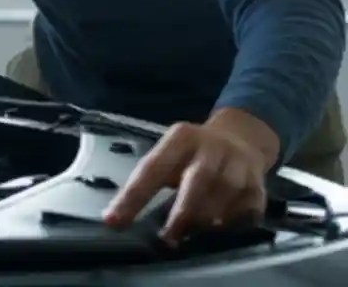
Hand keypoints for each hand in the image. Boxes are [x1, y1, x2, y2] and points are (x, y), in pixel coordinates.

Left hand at [103, 108, 278, 245]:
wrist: (242, 137)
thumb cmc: (194, 153)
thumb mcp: (171, 154)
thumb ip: (152, 179)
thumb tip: (120, 215)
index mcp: (181, 138)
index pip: (152, 168)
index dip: (132, 197)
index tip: (114, 220)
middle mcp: (213, 146)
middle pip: (198, 179)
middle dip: (181, 212)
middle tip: (167, 236)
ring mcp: (240, 163)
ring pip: (225, 194)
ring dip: (206, 219)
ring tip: (191, 232)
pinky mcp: (259, 183)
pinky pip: (248, 208)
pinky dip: (232, 222)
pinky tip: (219, 228)